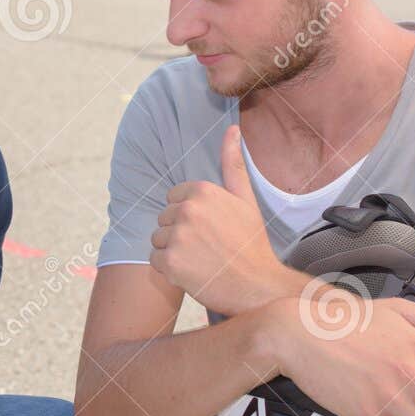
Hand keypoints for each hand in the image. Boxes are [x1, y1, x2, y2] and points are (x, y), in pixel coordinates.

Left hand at [152, 124, 297, 314]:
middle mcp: (187, 210)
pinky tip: (193, 272)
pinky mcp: (170, 262)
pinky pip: (155, 260)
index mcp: (202, 191)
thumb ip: (232, 164)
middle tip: (208, 246)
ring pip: (158, 240)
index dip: (190, 216)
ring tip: (201, 259)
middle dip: (180, 233)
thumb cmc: (251, 243)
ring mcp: (177, 236)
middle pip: (164, 219)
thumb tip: (231, 128)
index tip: (211, 229)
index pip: (173, 199)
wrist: (259, 287)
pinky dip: (169, 270)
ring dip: (173, 252)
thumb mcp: (245, 200)